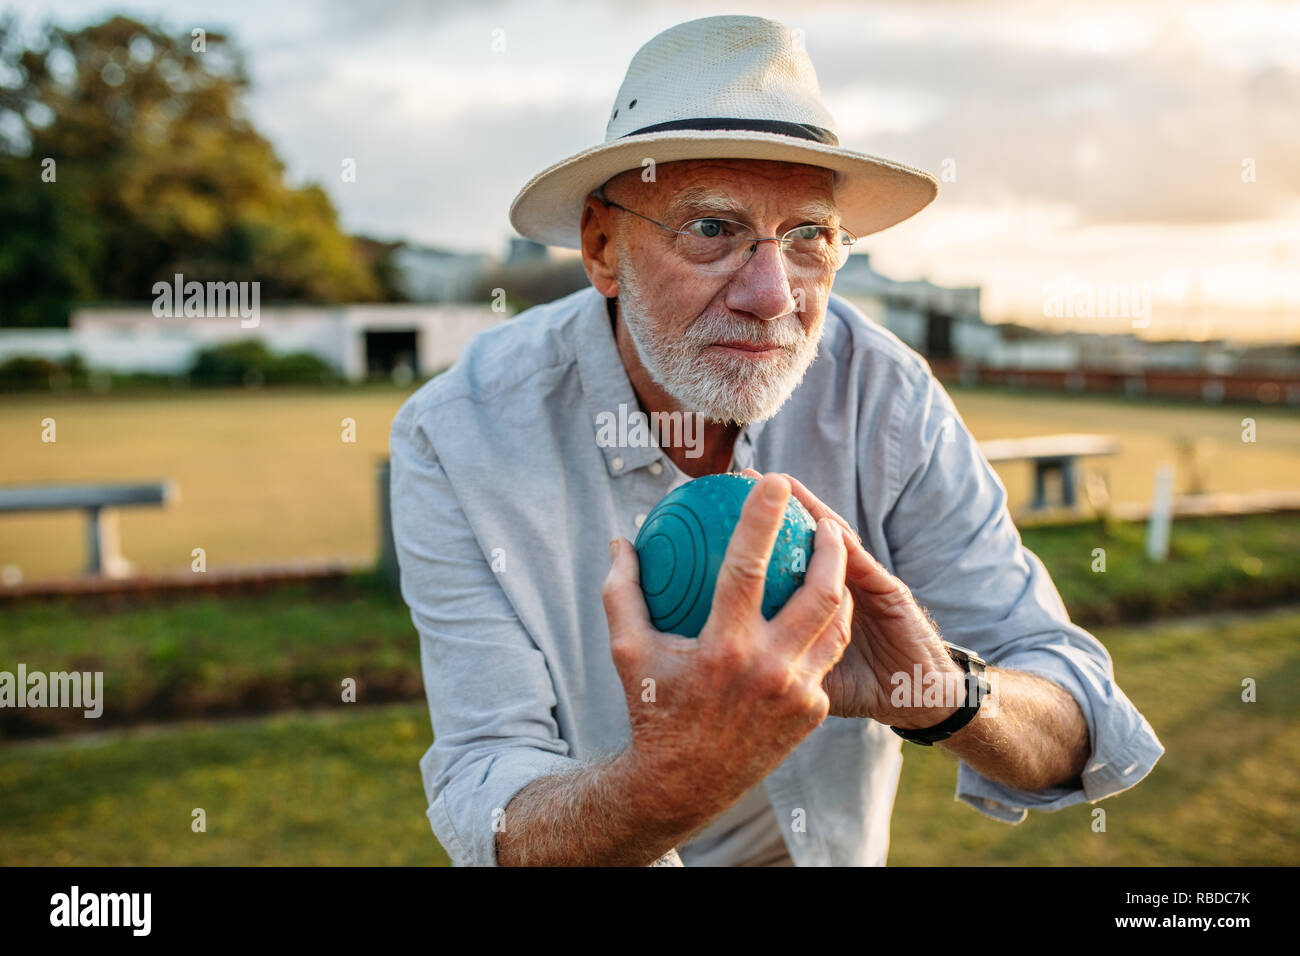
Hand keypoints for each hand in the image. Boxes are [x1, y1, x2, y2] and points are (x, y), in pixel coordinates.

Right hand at [601, 473, 852, 827]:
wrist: (682, 786)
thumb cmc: (651, 711)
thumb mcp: (628, 651)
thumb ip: (623, 592)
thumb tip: (622, 541)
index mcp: (723, 648)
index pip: (748, 566)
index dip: (763, 517)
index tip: (773, 480)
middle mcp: (768, 669)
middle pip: (818, 592)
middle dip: (830, 547)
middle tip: (824, 520)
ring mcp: (797, 694)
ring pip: (834, 624)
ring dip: (838, 585)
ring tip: (833, 557)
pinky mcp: (812, 713)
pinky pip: (823, 658)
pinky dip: (820, 630)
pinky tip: (817, 610)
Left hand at [738, 469, 965, 727]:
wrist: (915, 697)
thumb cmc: (858, 688)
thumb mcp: (800, 677)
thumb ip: (766, 660)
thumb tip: (712, 657)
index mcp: (809, 598)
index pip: (779, 557)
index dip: (753, 533)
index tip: (715, 510)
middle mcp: (837, 581)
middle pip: (801, 535)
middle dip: (773, 505)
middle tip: (742, 477)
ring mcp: (863, 582)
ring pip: (831, 537)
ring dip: (809, 507)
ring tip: (781, 482)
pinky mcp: (889, 591)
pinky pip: (862, 564)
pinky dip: (843, 545)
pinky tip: (826, 526)